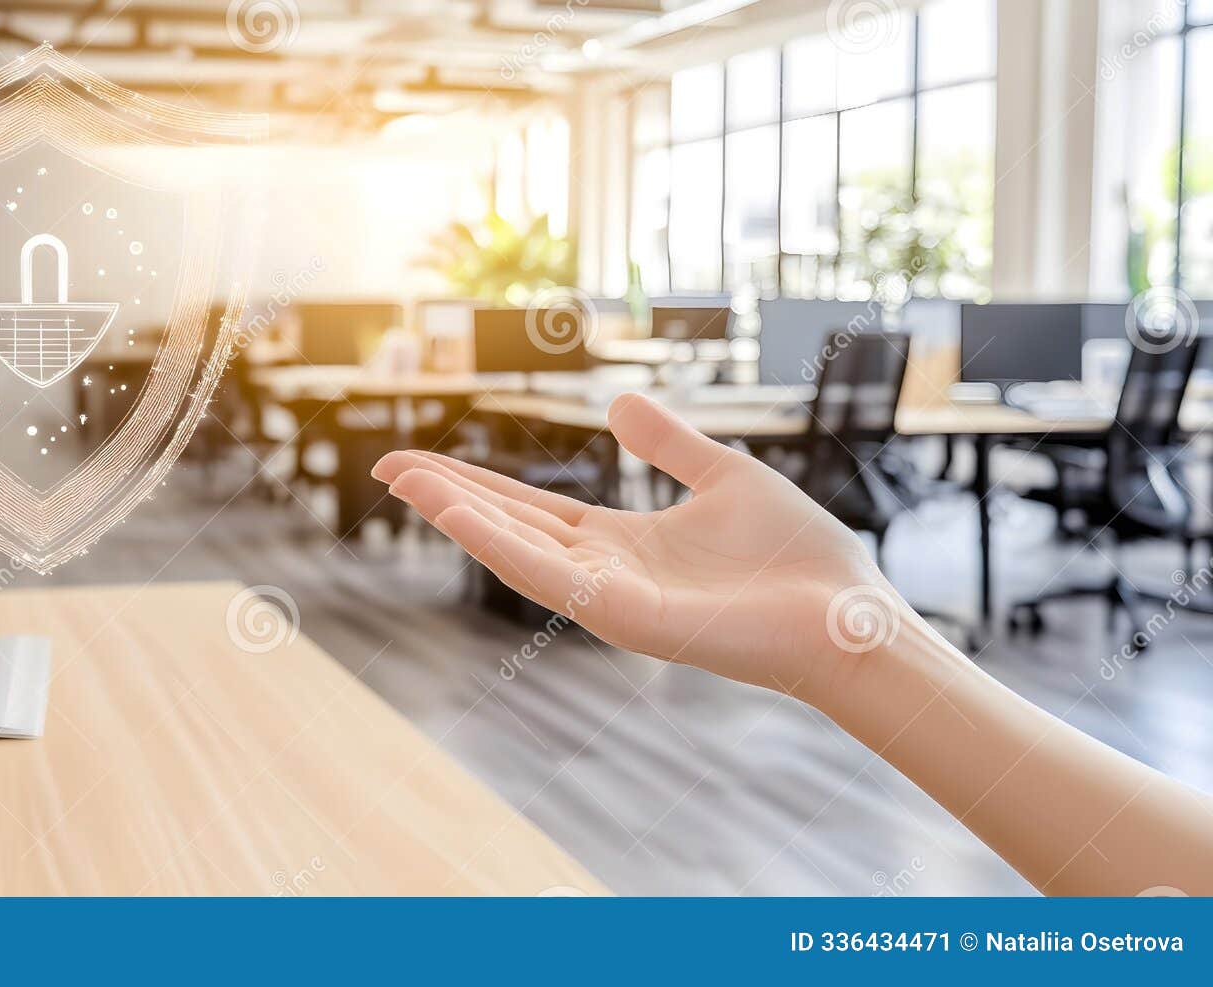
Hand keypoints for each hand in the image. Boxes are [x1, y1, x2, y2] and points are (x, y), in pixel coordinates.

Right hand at [372, 392, 902, 702]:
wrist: (849, 614)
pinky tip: (462, 515)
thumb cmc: (797, 557)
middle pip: (508, 528)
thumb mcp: (723, 476)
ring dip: (460, 518)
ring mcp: (612, 600)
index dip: (475, 484)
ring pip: (517, 554)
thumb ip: (669, 445)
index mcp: (621, 544)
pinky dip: (501, 546)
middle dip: (448, 498)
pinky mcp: (630, 619)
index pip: (530, 509)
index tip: (422, 460)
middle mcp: (604, 574)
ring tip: (406, 481)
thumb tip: (619, 404)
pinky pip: (553, 578)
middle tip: (386, 464)